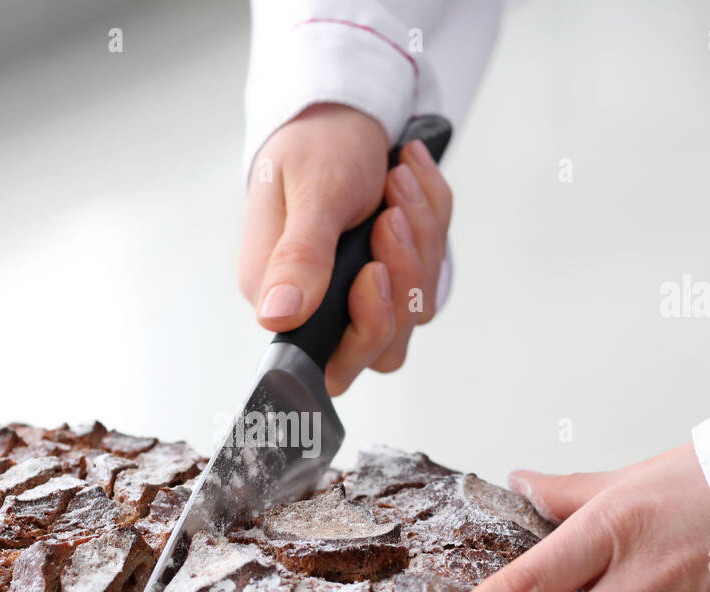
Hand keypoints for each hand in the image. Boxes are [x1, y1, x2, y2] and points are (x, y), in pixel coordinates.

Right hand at [240, 104, 451, 395]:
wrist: (342, 113)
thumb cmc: (317, 146)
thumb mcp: (311, 190)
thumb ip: (299, 256)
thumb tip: (277, 318)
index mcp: (283, 295)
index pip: (331, 360)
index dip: (368, 325)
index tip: (374, 268)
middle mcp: (319, 306)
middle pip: (383, 346)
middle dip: (404, 279)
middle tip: (391, 215)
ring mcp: (360, 295)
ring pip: (416, 309)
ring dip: (422, 241)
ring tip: (398, 181)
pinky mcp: (394, 278)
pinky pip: (433, 273)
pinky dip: (432, 222)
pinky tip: (409, 180)